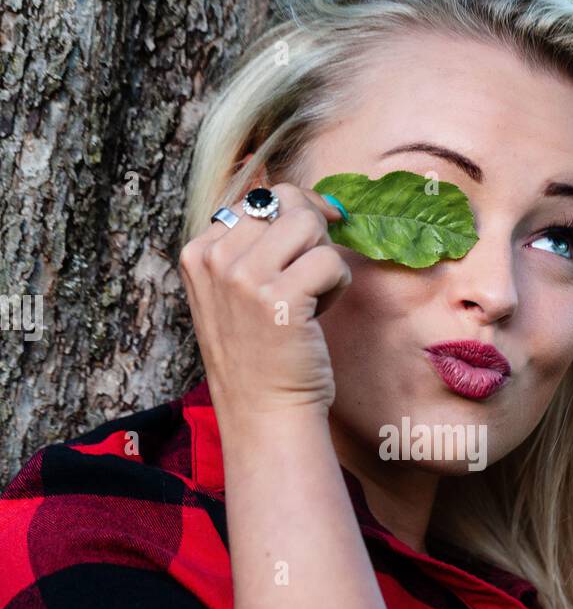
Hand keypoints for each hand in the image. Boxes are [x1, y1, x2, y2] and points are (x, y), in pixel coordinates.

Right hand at [179, 182, 349, 421]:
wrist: (264, 411)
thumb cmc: (260, 352)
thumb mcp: (235, 290)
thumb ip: (252, 243)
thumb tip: (303, 198)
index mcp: (198, 252)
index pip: (258, 197)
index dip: (294, 215)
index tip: (304, 251)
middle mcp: (214, 260)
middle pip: (284, 201)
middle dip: (311, 234)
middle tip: (310, 277)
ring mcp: (243, 278)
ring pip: (308, 224)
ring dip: (324, 257)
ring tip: (312, 295)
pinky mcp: (279, 299)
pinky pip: (330, 261)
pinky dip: (337, 285)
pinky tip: (318, 315)